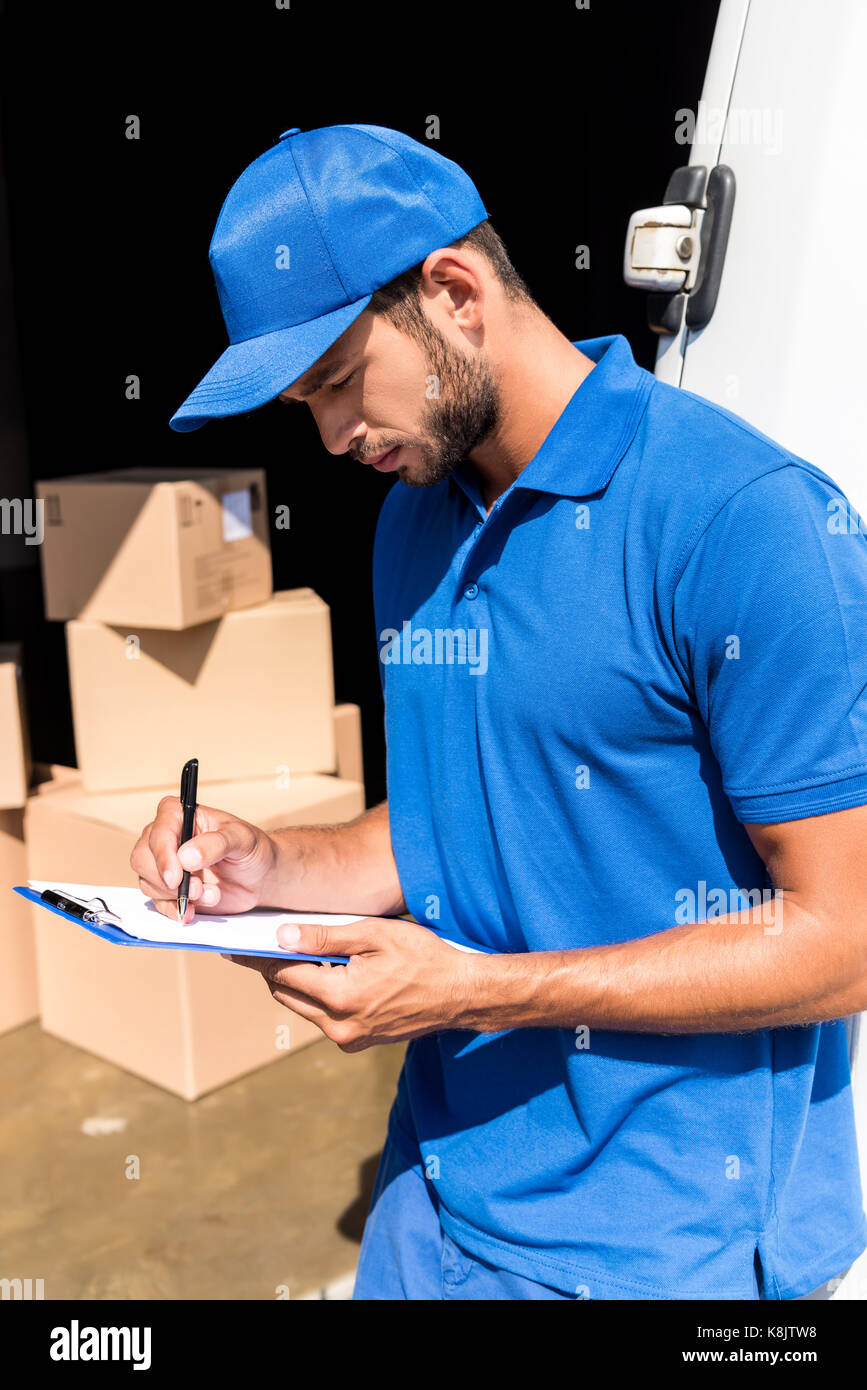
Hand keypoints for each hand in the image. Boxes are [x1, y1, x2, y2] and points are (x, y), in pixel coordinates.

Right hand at [130, 796, 277, 922]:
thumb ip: (216, 844)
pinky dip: (174, 910)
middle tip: (197, 889)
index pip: (158, 832)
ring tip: (210, 894)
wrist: (258, 876)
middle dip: (168, 880)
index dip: (163, 855)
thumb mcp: (241, 839)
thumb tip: (186, 856)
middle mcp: (166, 837)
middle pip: (142, 858)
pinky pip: (157, 902)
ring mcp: (163, 864)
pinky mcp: (167, 888)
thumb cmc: (250, 848)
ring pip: (148, 882)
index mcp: (179, 814)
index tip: (176, 876)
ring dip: (178, 896)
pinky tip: (191, 911)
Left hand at [225, 916, 482, 1050]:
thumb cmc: (424, 958)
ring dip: (298, 982)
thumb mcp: (374, 935)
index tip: (238, 946)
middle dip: (275, 969)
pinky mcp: (358, 1042)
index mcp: (341, 997)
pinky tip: (332, 973)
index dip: (260, 957)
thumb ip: (325, 937)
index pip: (283, 975)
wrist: (461, 994)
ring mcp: (348, 1039)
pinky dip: (319, 995)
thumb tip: (282, 937)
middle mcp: (339, 1026)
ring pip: (304, 1007)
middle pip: (287, 994)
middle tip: (267, 944)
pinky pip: (324, 1017)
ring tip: (302, 953)